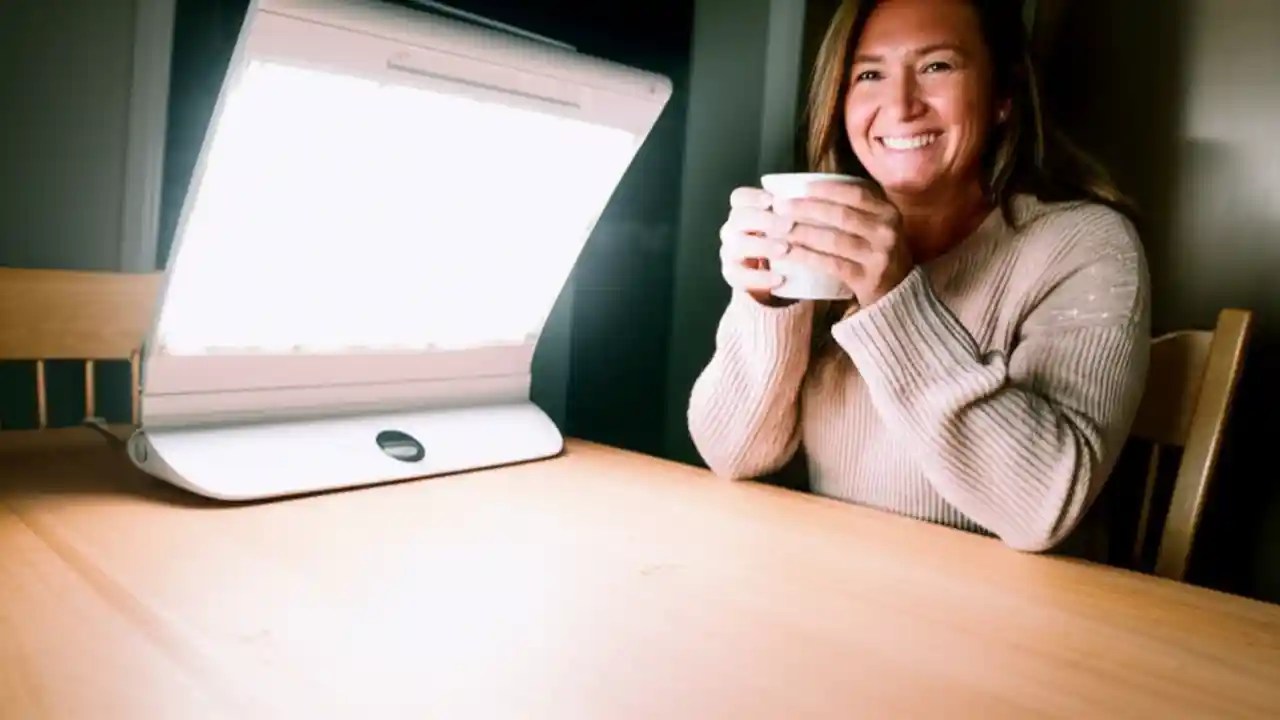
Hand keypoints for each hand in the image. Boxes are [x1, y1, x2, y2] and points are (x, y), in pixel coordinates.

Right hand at [718, 186, 795, 304]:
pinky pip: (740, 276)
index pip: (739, 198)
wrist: (775, 282)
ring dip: (762, 246)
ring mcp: (730, 253)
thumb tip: (816, 199)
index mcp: (745, 213)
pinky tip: (780, 279)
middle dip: (764, 220)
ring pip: (737, 245)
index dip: (753, 197)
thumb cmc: (787, 246)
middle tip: (789, 225)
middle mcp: (733, 230)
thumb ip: (795, 215)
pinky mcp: (732, 276)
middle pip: (738, 218)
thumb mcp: (790, 228)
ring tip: (785, 249)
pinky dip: (760, 278)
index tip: (772, 200)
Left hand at [773, 181, 912, 306]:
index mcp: (888, 212)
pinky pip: (831, 264)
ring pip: (833, 239)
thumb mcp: (877, 225)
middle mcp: (886, 232)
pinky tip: (790, 252)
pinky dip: (807, 256)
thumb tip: (813, 188)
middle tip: (781, 206)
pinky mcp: (866, 278)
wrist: (898, 293)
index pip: (855, 193)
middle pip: (840, 214)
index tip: (801, 187)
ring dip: (802, 232)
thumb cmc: (878, 252)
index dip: (826, 189)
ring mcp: (878, 256)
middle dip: (807, 208)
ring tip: (780, 228)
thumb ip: (856, 207)